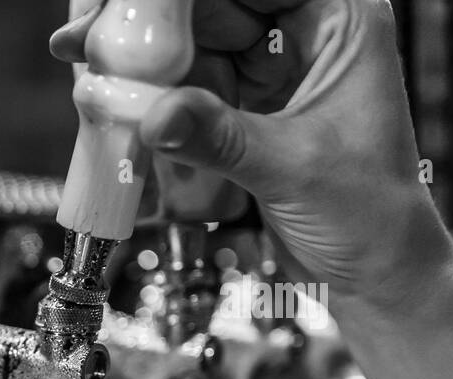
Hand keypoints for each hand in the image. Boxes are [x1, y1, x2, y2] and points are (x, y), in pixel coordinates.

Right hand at [51, 0, 452, 314]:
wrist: (369, 277)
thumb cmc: (369, 215)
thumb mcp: (293, 168)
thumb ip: (220, 138)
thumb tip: (152, 116)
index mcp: (337, 23)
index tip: (139, 5)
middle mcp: (299, 37)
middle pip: (212, 8)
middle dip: (150, 19)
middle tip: (90, 34)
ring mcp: (264, 76)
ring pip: (188, 47)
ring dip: (139, 58)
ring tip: (83, 60)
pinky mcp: (236, 114)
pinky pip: (181, 92)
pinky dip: (145, 96)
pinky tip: (105, 97)